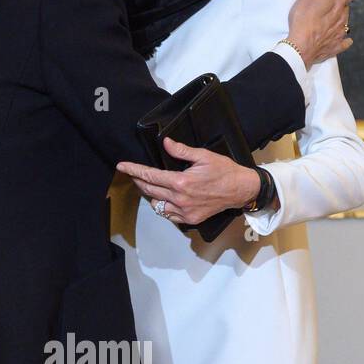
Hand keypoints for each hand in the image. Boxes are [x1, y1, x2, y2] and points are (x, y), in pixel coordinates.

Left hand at [115, 137, 259, 224]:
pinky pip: (168, 215)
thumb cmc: (224, 171)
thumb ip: (181, 151)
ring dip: (150, 194)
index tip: (122, 166)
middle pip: (149, 190)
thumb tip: (165, 143)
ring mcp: (184, 211)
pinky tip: (163, 198)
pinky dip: (162, 206)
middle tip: (133, 173)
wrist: (242, 190)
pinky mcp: (190, 220)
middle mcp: (180, 199)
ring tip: (149, 184)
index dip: (133, 170)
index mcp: (181, 182)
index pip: (150, 176)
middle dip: (138, 180)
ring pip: (156, 204)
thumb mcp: (203, 156)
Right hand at [286, 0, 357, 66]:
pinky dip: (345, 40)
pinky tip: (346, 40)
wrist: (300, 46)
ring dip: (342, 19)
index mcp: (337, 4)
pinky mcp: (335, 46)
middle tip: (338, 2)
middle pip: (346, 8)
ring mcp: (339, 33)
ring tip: (336, 18)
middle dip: (343, 4)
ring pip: (345, 23)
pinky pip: (344, 42)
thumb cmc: (304, 18)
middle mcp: (342, 18)